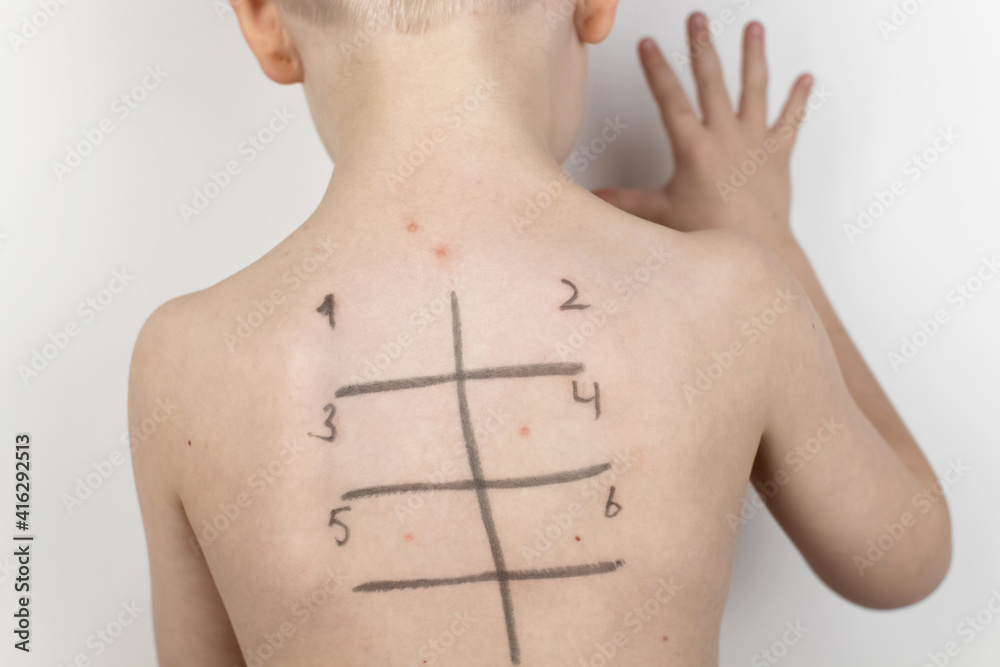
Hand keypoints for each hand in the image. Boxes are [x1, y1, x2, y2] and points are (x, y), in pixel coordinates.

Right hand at [594, 13, 813, 249]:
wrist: (758, 246)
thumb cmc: (712, 232)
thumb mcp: (663, 214)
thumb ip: (628, 201)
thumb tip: (596, 198)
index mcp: (695, 148)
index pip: (670, 100)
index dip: (656, 70)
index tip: (648, 44)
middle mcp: (725, 136)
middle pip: (711, 81)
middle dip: (701, 47)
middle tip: (697, 18)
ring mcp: (755, 141)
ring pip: (754, 89)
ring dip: (754, 56)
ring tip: (754, 27)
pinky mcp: (779, 153)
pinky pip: (791, 120)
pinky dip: (799, 99)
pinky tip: (806, 78)